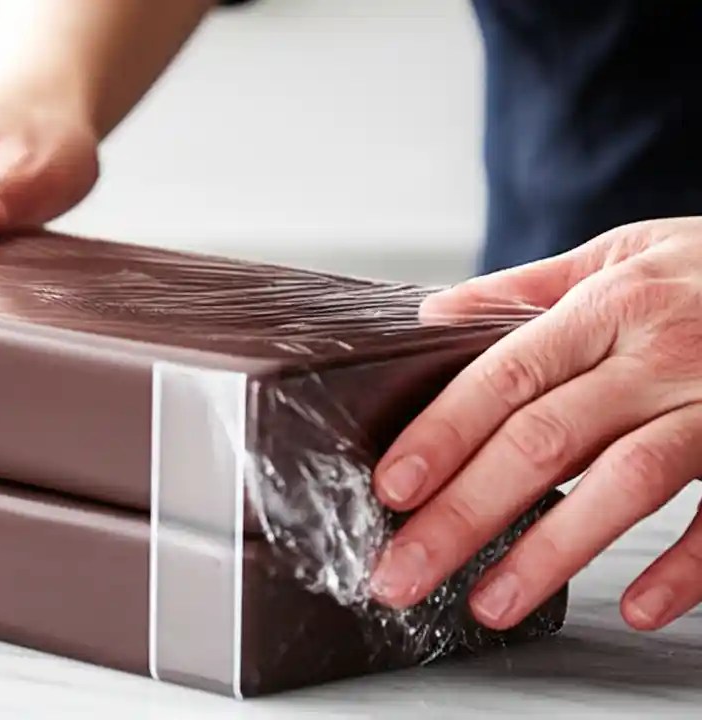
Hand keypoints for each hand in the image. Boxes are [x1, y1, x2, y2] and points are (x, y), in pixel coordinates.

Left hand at [369, 217, 701, 631]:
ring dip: (551, 550)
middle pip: (545, 439)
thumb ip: (529, 289)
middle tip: (404, 571)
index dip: (442, 434)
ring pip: (628, 481)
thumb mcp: (622, 256)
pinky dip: (687, 566)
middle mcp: (662, 353)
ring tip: (488, 602)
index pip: (504, 376)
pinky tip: (638, 606)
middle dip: (463, 513)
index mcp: (611, 305)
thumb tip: (435, 312)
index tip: (391, 489)